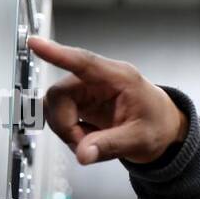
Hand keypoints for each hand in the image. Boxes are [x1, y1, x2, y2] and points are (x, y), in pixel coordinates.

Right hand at [28, 36, 188, 164]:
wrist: (164, 128)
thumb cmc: (158, 125)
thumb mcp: (140, 139)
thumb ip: (109, 146)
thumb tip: (82, 154)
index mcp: (119, 78)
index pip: (83, 62)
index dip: (57, 54)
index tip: (34, 44)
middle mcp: (99, 80)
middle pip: (60, 94)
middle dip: (64, 124)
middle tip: (83, 144)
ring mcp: (88, 90)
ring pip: (55, 105)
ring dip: (66, 129)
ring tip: (90, 143)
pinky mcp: (82, 102)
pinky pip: (61, 115)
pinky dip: (70, 132)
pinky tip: (89, 138)